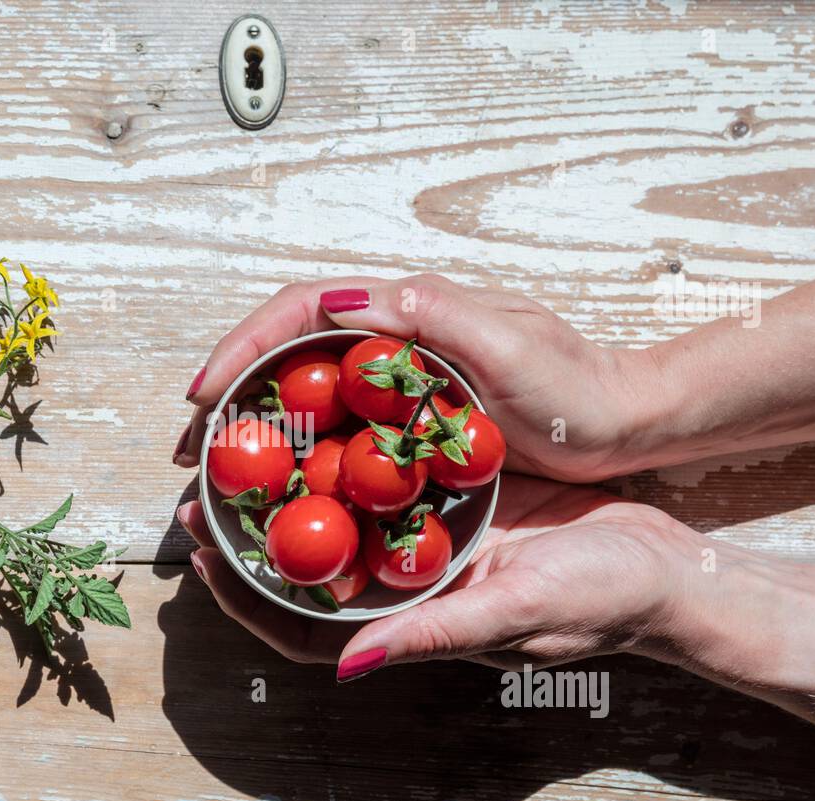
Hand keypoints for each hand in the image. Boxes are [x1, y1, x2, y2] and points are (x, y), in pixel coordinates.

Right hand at [173, 275, 657, 482]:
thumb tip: (344, 297)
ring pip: (305, 388)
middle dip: (231, 390)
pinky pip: (337, 426)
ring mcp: (401, 377)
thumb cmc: (575, 390)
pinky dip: (300, 451)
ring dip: (255, 425)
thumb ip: (435, 318)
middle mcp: (395, 336)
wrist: (624, 421)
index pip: (302, 309)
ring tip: (217, 471)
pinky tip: (282, 488)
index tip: (203, 393)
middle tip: (190, 447)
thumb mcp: (512, 348)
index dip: (243, 346)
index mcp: (409, 310)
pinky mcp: (412, 415)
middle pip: (288, 350)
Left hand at [176, 473, 700, 679]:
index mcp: (409, 618)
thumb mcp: (515, 613)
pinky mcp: (457, 497)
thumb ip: (434, 635)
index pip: (305, 625)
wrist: (663, 564)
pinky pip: (391, 472)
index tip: (199, 561)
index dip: (247, 600)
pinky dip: (356, 448)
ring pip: (341, 514)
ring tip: (244, 441)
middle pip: (309, 564)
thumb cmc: (600, 601)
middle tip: (198, 487)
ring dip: (293, 484)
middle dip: (250, 532)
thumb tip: (349, 666)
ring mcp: (429, 537)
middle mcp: (408, 580)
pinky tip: (329, 408)